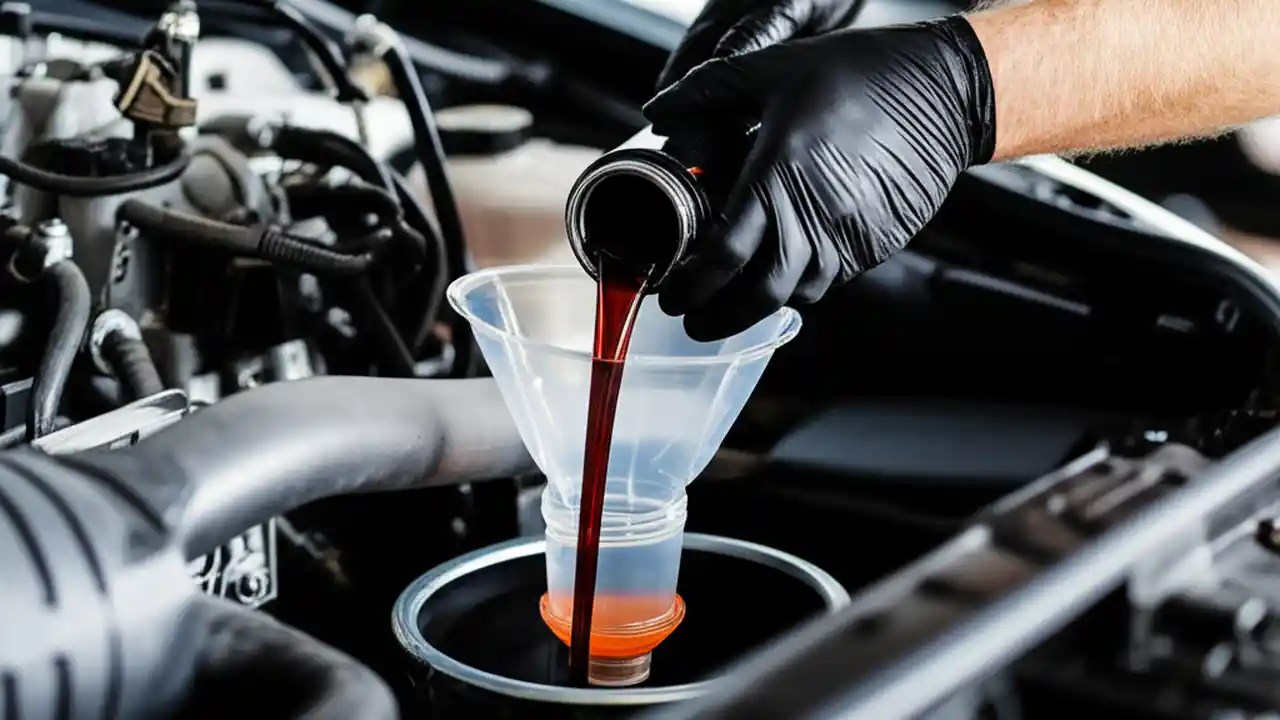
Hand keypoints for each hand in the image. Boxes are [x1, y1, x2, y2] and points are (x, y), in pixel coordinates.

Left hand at [643, 17, 996, 340]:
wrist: (946, 90)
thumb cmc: (864, 74)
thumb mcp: (775, 68)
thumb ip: (708, 89)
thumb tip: (657, 109)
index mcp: (779, 177)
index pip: (723, 256)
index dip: (691, 285)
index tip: (672, 295)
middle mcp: (815, 218)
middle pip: (757, 295)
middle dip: (717, 317)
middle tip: (692, 320)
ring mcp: (850, 237)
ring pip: (796, 295)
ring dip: (759, 305)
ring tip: (733, 300)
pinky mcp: (877, 244)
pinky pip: (831, 280)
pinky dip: (800, 284)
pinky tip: (784, 270)